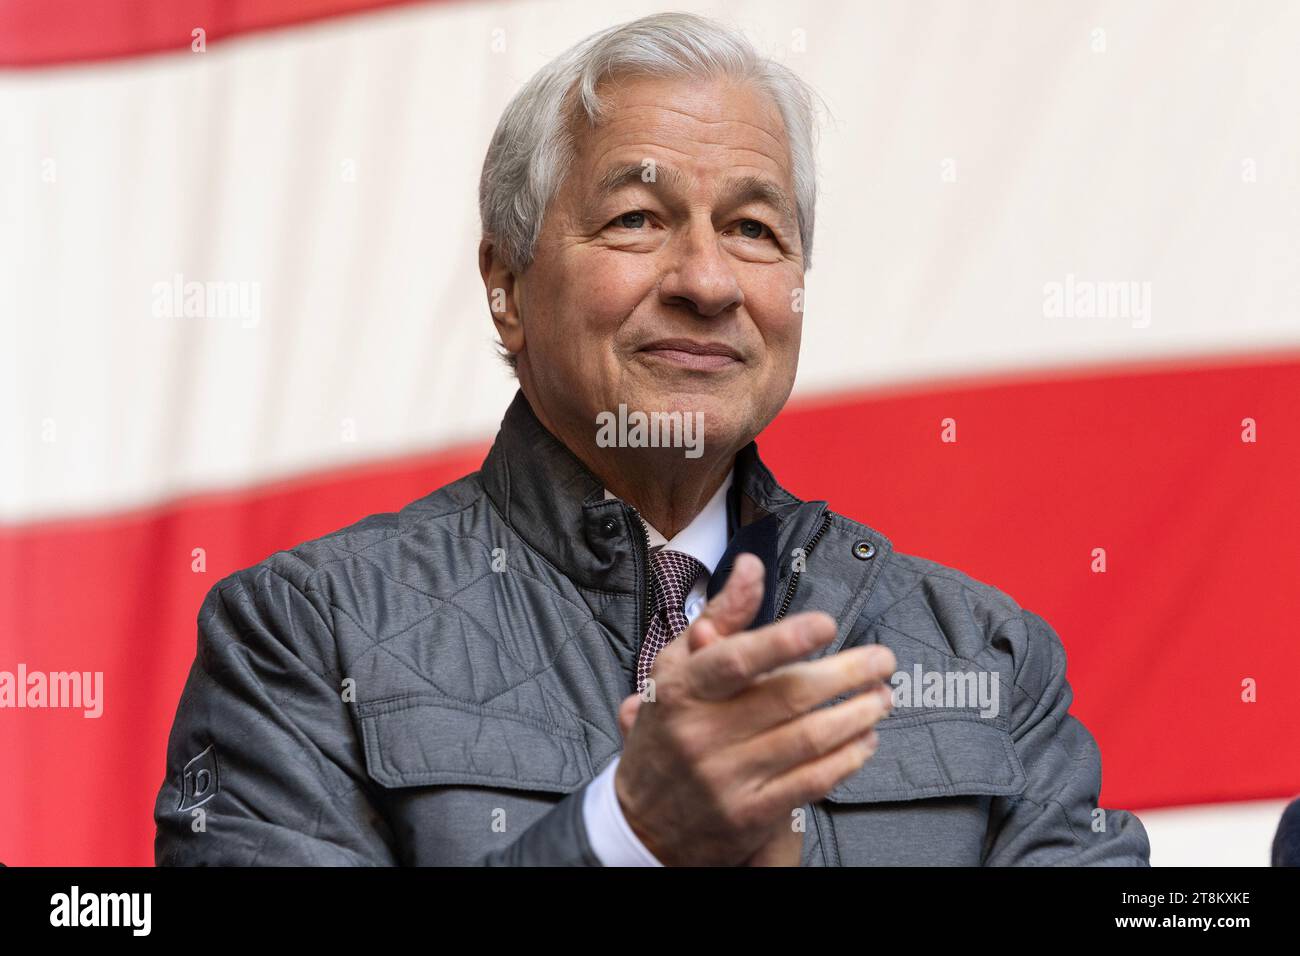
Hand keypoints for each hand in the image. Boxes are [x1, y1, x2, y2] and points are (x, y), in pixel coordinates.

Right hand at [614, 553, 895, 865]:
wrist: (643, 821)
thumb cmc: (669, 730)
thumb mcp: (677, 668)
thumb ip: (720, 617)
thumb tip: (751, 566)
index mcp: (682, 690)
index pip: (736, 659)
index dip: (784, 640)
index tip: (826, 624)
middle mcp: (700, 734)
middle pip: (787, 697)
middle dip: (846, 675)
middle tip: (881, 660)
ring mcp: (724, 779)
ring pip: (807, 739)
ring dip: (856, 715)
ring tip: (882, 697)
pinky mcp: (748, 815)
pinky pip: (810, 782)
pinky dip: (846, 758)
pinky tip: (864, 739)